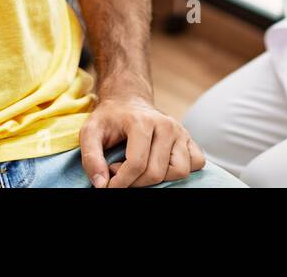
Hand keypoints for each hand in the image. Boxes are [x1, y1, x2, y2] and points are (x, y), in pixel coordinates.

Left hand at [79, 95, 205, 187]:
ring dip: (159, 179)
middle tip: (120, 174)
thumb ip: (91, 158)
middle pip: (157, 172)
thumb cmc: (109, 119)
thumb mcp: (90, 132)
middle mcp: (166, 125)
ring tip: (140, 170)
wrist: (128, 101)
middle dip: (135, 182)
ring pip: (180, 171)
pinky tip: (161, 166)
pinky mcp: (189, 138)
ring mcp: (181, 131)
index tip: (109, 185)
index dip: (121, 182)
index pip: (137, 164)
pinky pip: (196, 162)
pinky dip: (181, 170)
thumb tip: (101, 184)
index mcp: (142, 121)